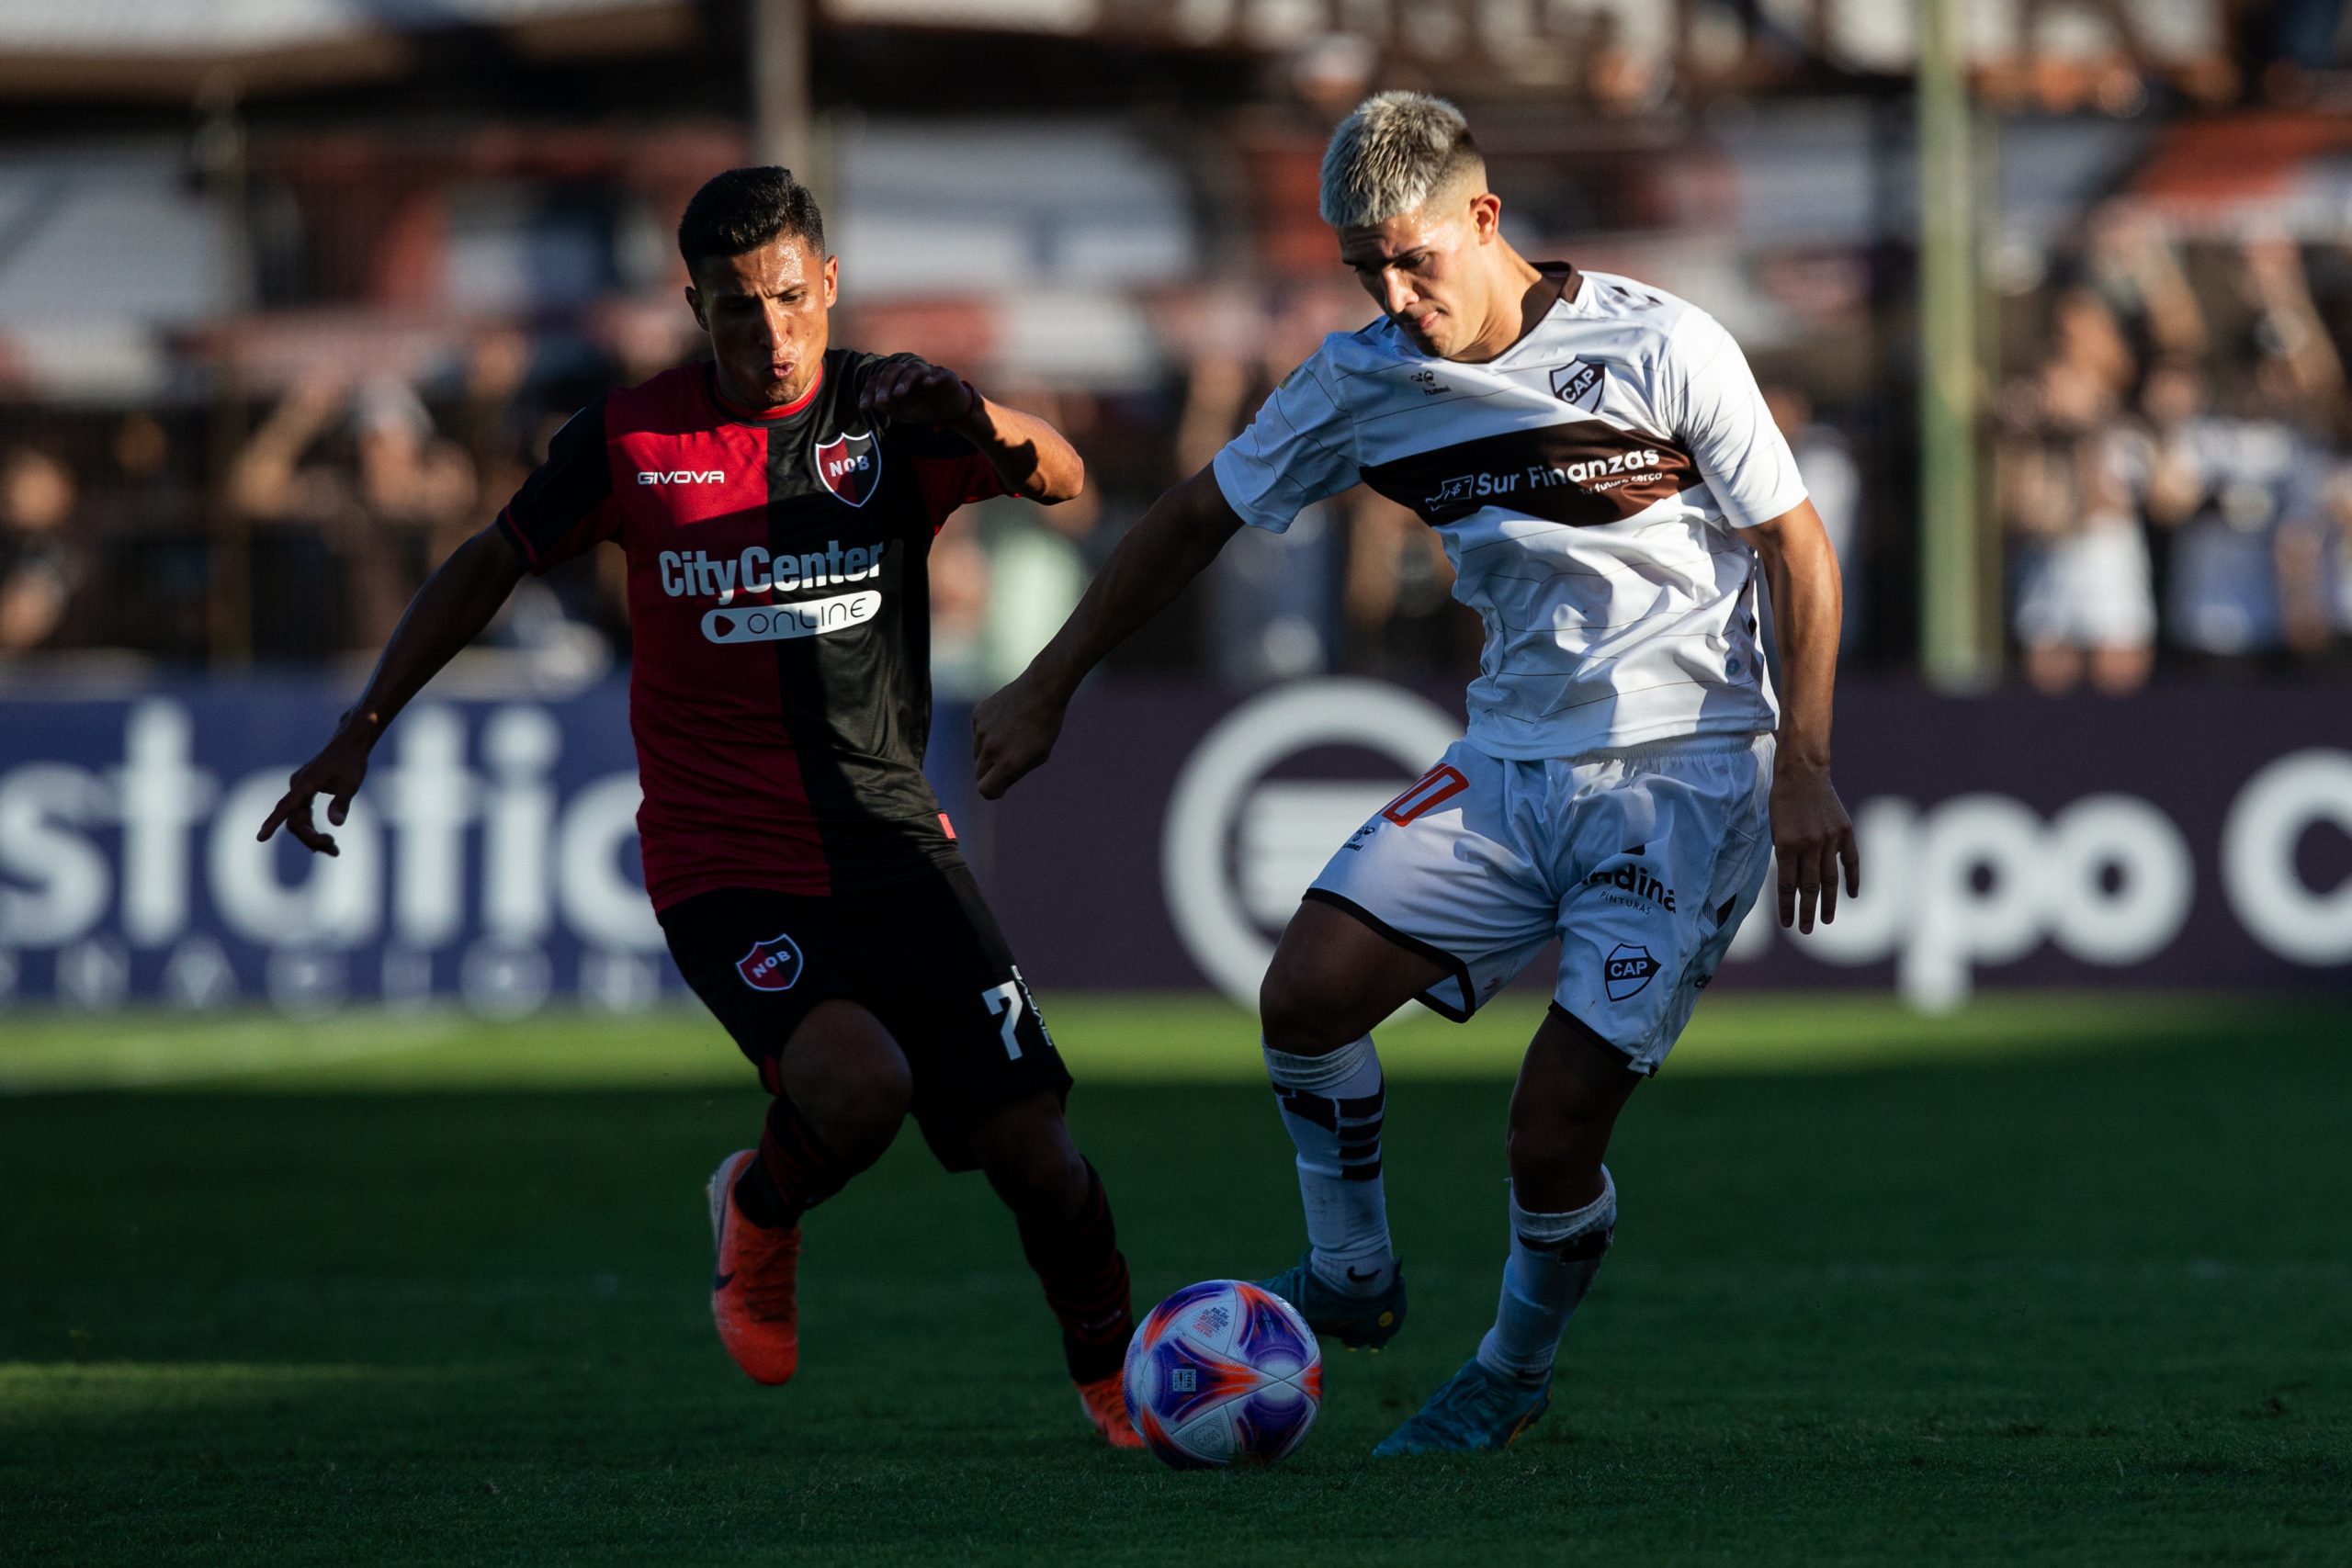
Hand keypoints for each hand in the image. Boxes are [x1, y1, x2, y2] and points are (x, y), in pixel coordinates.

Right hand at [256, 717, 376, 856]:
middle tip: (335, 850)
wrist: (350, 742)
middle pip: (295, 820)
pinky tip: (324, 840)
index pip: (285, 807)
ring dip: (313, 836)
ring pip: (299, 819)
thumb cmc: (351, 761)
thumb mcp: (350, 784)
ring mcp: (301, 788)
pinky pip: (303, 813)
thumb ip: (342, 803)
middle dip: (311, 838)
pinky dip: (313, 827)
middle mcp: (297, 786)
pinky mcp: (306, 790)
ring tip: (334, 851)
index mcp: (304, 784)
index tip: (260, 838)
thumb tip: (337, 824)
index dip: (272, 823)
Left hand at [859, 355, 980, 426]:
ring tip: (898, 394)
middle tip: (881, 401)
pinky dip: (932, 378)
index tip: (864, 407)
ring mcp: (927, 372)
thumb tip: (877, 402)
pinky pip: (938, 373)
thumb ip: (889, 407)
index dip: (869, 391)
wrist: (950, 411)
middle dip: (885, 385)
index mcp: (896, 379)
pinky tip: (927, 385)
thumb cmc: (923, 408)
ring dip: (904, 381)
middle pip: (893, 369)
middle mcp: (909, 372)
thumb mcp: (903, 413)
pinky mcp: (945, 375)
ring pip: (913, 369)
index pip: (879, 379)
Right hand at [972, 671, 1068, 799]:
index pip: (985, 789)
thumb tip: (998, 785)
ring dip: (989, 751)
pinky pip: (977, 733)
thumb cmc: (1046, 724)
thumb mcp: (1040, 756)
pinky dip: (987, 732)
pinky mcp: (977, 715)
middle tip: (1009, 758)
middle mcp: (990, 749)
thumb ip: (1016, 773)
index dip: (993, 790)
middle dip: (991, 772)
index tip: (1002, 784)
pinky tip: (1004, 720)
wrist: (1041, 688)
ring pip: (977, 753)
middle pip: (979, 774)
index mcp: (1008, 763)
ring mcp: (981, 731)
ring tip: (1010, 735)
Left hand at [1770, 756, 1859, 933]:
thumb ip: (1784, 855)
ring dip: (1827, 902)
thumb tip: (1792, 884)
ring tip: (1825, 920)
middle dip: (1806, 911)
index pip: (1787, 885)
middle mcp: (1810, 844)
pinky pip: (1851, 861)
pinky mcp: (1845, 831)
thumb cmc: (1781, 801)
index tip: (1787, 923)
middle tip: (1805, 930)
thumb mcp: (1774, 829)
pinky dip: (1853, 879)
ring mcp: (1830, 838)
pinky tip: (1852, 896)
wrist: (1803, 773)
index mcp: (1786, 844)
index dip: (1787, 906)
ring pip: (1830, 879)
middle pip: (1809, 887)